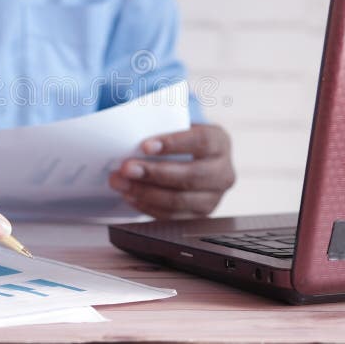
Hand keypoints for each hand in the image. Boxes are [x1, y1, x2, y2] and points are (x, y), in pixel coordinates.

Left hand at [109, 124, 234, 218]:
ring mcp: (213, 198)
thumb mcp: (179, 127)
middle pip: (190, 176)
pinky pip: (171, 216)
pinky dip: (147, 206)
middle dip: (154, 173)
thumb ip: (162, 127)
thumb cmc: (181, 140)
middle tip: (127, 168)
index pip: (201, 141)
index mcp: (220, 143)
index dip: (174, 143)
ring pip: (179, 200)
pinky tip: (130, 196)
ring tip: (121, 183)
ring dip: (145, 192)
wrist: (196, 161)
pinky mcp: (199, 216)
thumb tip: (129, 132)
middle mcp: (223, 172)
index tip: (145, 146)